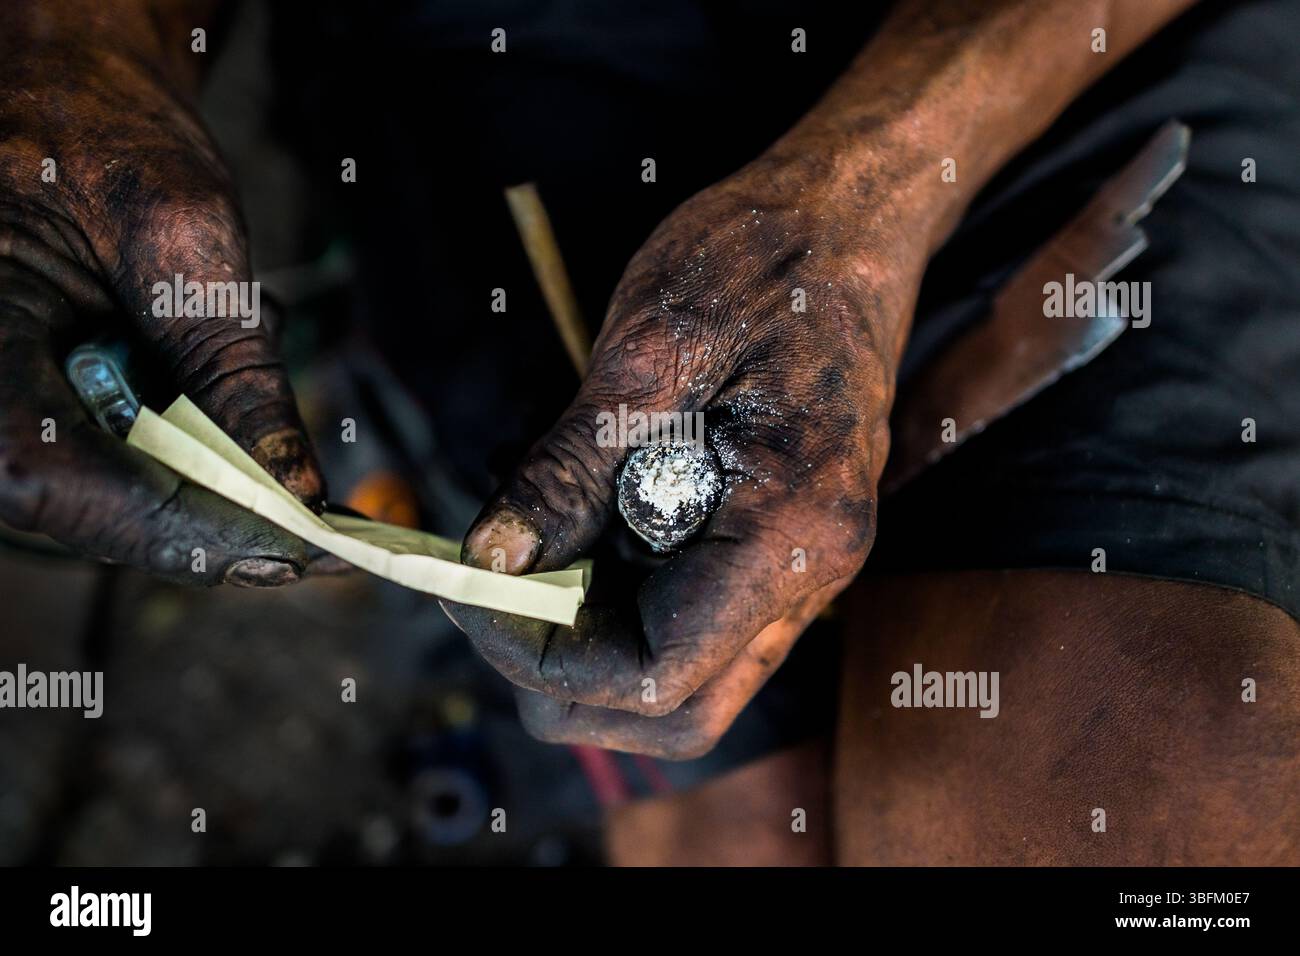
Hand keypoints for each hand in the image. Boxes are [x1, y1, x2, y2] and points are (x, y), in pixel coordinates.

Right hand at [0, 9, 325, 585]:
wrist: (79, 100)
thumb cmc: (110, 143)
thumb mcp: (187, 245)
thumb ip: (232, 369)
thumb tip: (291, 483)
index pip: (44, 476)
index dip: (168, 525)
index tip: (278, 546)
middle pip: (72, 506)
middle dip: (198, 529)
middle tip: (301, 545)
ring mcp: (2, 400)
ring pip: (95, 498)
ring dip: (198, 503)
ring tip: (278, 503)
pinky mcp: (37, 407)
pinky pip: (106, 467)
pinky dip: (184, 472)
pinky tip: (238, 460)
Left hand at [445, 148, 928, 756]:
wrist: (845, 222)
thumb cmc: (762, 262)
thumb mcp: (648, 351)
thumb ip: (568, 470)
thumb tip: (493, 558)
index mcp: (792, 528)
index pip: (657, 671)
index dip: (549, 659)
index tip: (476, 595)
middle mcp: (811, 571)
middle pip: (679, 709)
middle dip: (568, 684)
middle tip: (492, 606)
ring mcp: (800, 566)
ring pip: (687, 676)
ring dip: (591, 651)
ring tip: (526, 571)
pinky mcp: (775, 546)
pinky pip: (693, 621)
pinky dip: (619, 609)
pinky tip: (574, 542)